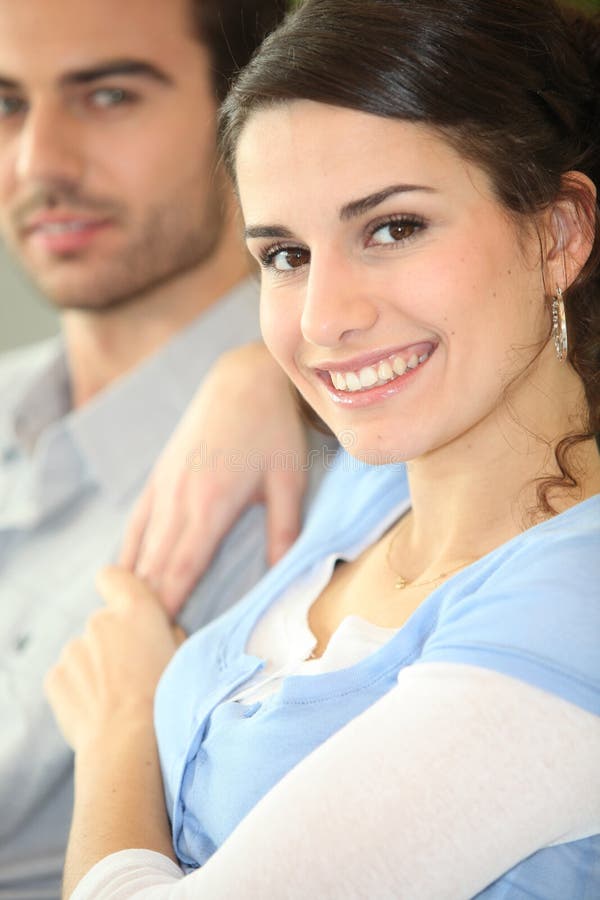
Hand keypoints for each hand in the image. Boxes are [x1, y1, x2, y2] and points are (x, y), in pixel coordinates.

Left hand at [45, 567, 184, 751]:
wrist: (129, 744)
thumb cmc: (168, 700)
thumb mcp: (184, 657)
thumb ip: (167, 633)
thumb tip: (160, 631)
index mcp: (135, 609)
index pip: (112, 576)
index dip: (117, 589)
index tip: (124, 610)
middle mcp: (100, 621)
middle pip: (103, 623)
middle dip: (114, 642)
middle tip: (133, 675)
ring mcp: (73, 649)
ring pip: (85, 653)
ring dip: (97, 668)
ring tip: (117, 700)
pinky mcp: (55, 677)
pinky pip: (68, 676)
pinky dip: (79, 689)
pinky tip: (98, 710)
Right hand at [119, 342, 307, 616]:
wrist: (242, 379)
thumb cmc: (273, 430)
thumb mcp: (289, 480)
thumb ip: (284, 532)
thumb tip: (282, 578)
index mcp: (211, 505)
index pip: (182, 570)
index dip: (168, 608)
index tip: (159, 643)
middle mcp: (178, 499)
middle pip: (156, 565)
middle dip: (147, 608)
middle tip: (141, 650)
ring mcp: (163, 486)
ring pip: (141, 547)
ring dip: (134, 585)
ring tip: (127, 624)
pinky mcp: (159, 476)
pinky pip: (137, 522)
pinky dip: (129, 552)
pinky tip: (123, 574)